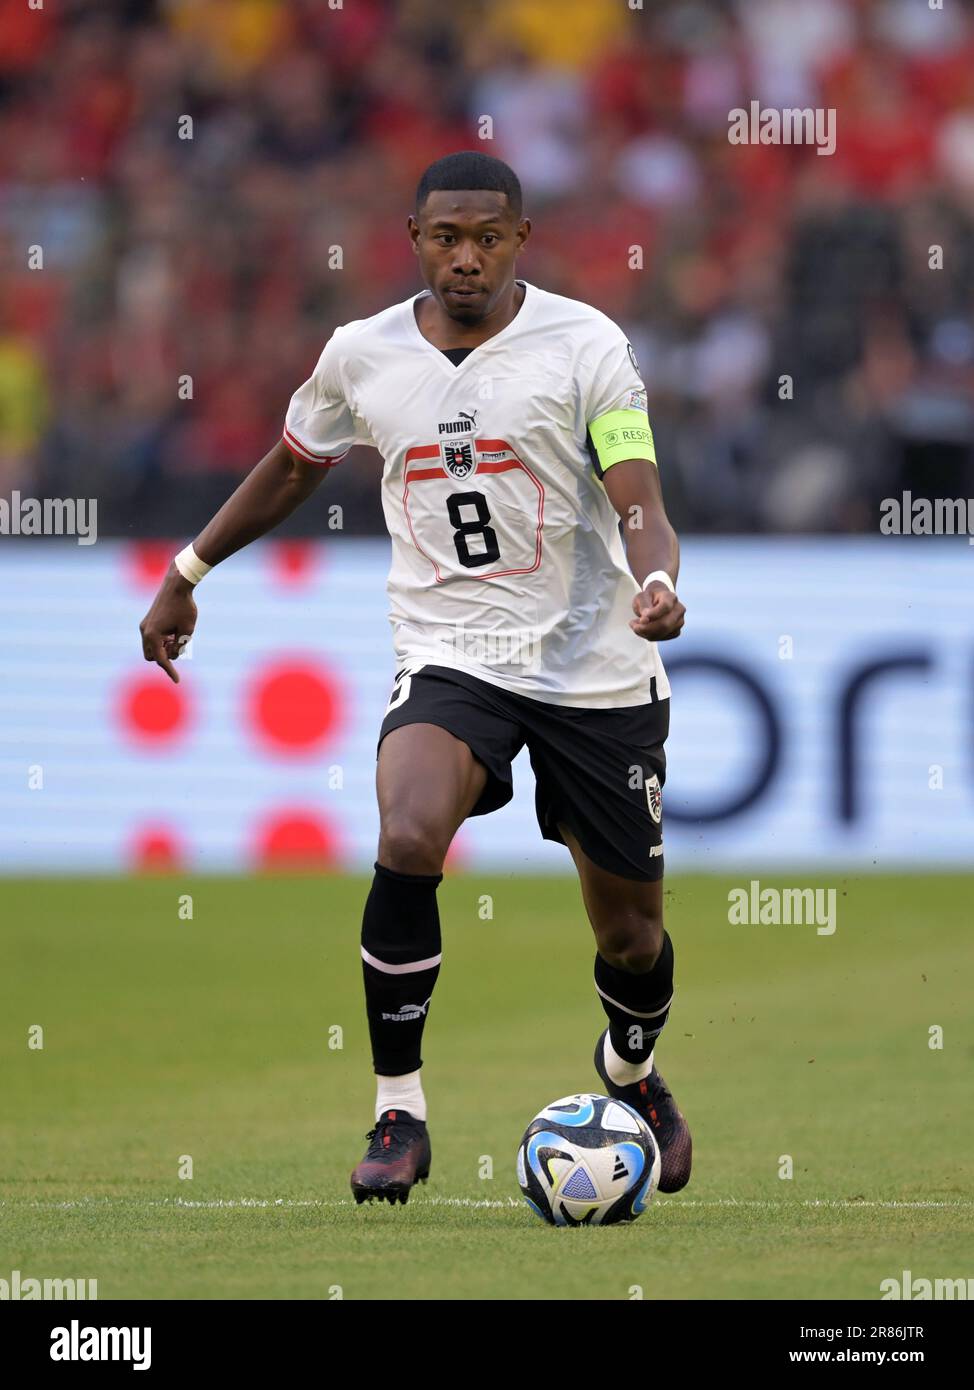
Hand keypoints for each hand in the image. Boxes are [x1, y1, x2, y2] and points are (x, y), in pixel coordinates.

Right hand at [139, 563, 197, 682]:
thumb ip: (180, 646)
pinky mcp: (147, 620)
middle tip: (178, 647)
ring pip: (151, 647)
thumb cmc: (184, 607)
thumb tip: (172, 656)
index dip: (170, 671)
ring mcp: (144, 625)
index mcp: (153, 636)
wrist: (177, 584)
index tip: (177, 680)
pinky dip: (161, 640)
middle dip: (164, 657)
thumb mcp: (187, 630)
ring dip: (163, 648)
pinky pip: (152, 637)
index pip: (162, 660)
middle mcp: (145, 631)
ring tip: (177, 637)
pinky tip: (173, 631)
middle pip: (152, 656)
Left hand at [630, 581, 684, 640]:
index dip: (653, 614)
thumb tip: (645, 620)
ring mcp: (680, 621)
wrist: (657, 600)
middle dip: (647, 628)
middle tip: (633, 625)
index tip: (641, 619)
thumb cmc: (649, 598)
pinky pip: (663, 638)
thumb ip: (643, 606)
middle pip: (665, 624)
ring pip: (663, 633)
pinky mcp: (676, 631)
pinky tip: (644, 630)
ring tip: (636, 626)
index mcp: (671, 597)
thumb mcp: (641, 597)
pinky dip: (650, 637)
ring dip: (646, 633)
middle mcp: (679, 609)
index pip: (665, 607)